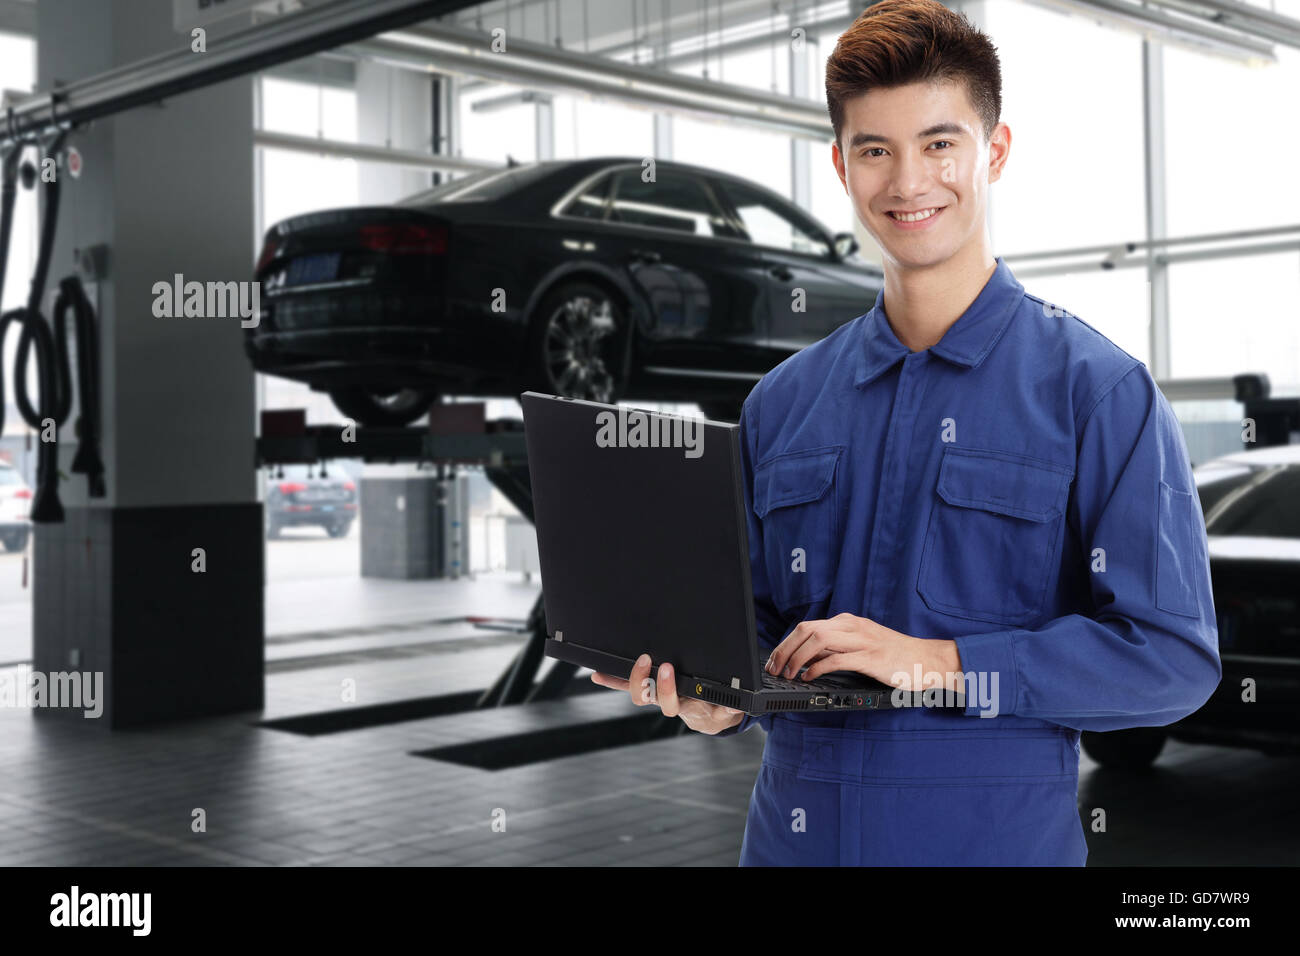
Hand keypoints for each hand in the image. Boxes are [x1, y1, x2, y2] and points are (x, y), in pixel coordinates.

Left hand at [590, 654, 744, 734]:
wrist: (710, 716)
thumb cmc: (716, 709)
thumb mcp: (727, 711)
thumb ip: (729, 708)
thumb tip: (732, 704)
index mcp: (686, 705)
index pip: (671, 701)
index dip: (665, 688)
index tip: (667, 670)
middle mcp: (667, 701)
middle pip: (650, 696)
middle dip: (646, 678)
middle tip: (650, 660)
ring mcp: (657, 695)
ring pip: (637, 691)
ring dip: (630, 677)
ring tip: (628, 661)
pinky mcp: (650, 689)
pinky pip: (627, 685)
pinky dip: (611, 680)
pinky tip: (597, 674)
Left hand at [765, 612, 962, 690]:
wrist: (926, 659)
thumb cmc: (893, 655)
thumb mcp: (860, 645)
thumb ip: (835, 648)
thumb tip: (806, 660)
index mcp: (847, 622)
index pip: (806, 626)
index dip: (786, 643)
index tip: (775, 659)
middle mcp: (852, 627)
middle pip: (807, 630)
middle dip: (785, 649)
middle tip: (775, 667)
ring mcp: (862, 640)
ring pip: (817, 640)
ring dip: (797, 658)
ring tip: (789, 673)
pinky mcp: (870, 657)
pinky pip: (836, 659)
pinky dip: (817, 668)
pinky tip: (809, 677)